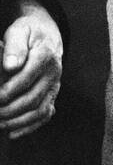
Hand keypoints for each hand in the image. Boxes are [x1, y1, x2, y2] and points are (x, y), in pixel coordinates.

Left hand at [0, 0, 63, 139]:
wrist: (46, 33)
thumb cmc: (28, 32)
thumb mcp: (18, 32)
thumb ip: (14, 47)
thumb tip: (10, 66)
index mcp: (45, 55)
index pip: (26, 79)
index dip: (8, 91)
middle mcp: (54, 72)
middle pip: (33, 98)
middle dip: (10, 110)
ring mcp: (55, 85)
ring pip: (40, 110)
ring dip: (18, 121)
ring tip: (0, 123)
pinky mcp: (53, 94)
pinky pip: (45, 114)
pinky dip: (30, 127)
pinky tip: (13, 132)